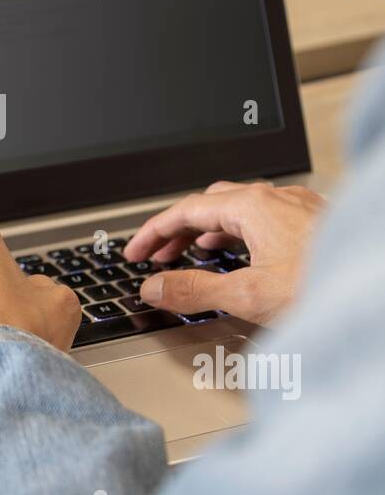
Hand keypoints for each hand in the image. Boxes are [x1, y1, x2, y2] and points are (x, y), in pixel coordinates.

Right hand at [125, 181, 325, 326]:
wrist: (375, 294)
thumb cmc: (328, 289)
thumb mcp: (249, 296)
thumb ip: (195, 291)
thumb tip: (155, 287)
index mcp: (254, 206)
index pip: (186, 210)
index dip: (152, 232)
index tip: (134, 252)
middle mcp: (277, 199)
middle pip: (211, 204)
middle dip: (178, 229)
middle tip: (156, 255)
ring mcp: (299, 209)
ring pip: (239, 209)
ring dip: (208, 230)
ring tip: (191, 254)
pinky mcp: (315, 224)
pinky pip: (264, 218)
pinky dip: (238, 234)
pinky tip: (243, 254)